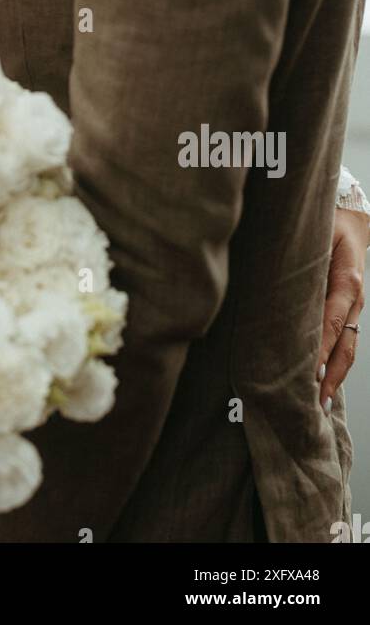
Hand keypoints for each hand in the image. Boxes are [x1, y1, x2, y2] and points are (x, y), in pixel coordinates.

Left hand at [318, 207, 368, 409]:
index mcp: (346, 281)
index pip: (333, 321)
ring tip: (318, 403)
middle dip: (331, 376)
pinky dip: (335, 364)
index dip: (322, 349)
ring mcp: (353, 308)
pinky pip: (344, 341)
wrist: (350, 220)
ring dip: (334, 376)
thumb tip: (271, 280)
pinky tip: (323, 383)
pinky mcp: (347, 311)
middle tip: (314, 403)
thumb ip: (299, 257)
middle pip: (345, 345)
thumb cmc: (326, 224)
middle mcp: (353, 300)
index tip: (312, 374)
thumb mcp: (316, 234)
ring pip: (347, 349)